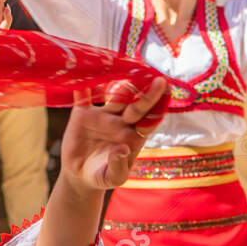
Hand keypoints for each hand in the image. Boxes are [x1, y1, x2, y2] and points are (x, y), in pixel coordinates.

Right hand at [60, 78, 167, 193]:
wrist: (79, 174)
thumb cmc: (102, 175)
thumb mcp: (112, 177)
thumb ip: (118, 166)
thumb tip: (122, 149)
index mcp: (134, 135)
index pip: (150, 119)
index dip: (159, 107)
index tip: (167, 94)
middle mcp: (122, 121)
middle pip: (136, 104)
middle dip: (147, 93)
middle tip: (158, 79)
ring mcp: (103, 114)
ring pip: (115, 96)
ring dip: (122, 83)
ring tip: (129, 68)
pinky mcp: (83, 112)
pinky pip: (84, 95)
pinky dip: (85, 84)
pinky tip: (87, 71)